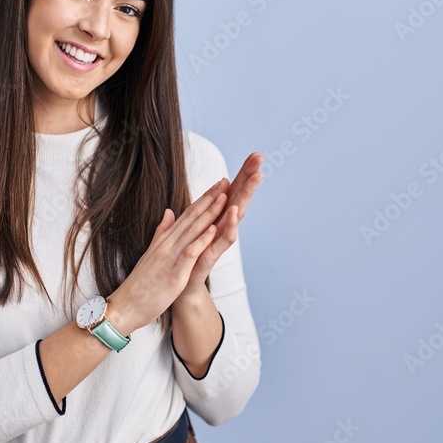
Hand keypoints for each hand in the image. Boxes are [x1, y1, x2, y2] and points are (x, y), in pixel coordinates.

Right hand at [109, 179, 229, 334]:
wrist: (125, 306)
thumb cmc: (141, 284)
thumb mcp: (152, 253)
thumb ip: (162, 232)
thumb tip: (169, 212)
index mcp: (165, 240)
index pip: (187, 214)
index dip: (203, 198)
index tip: (218, 185)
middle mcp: (167, 244)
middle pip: (191, 217)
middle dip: (210, 199)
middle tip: (225, 181)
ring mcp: (170, 258)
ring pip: (192, 231)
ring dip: (209, 214)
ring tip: (224, 197)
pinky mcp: (173, 274)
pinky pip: (188, 254)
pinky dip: (201, 241)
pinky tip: (213, 230)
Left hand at [180, 152, 264, 296]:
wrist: (181, 287)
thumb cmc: (191, 256)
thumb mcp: (197, 225)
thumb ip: (206, 206)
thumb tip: (221, 185)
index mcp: (217, 218)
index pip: (232, 191)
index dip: (243, 173)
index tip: (255, 155)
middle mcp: (223, 228)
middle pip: (238, 199)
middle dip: (249, 179)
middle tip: (260, 160)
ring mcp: (219, 241)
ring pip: (235, 216)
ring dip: (244, 198)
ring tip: (254, 180)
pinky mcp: (212, 256)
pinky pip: (222, 241)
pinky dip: (229, 227)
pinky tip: (233, 214)